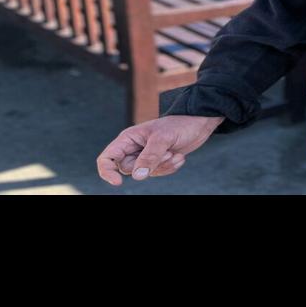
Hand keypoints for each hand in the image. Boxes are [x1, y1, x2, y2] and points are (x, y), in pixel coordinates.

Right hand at [96, 115, 223, 185]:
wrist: (198, 124)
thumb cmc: (178, 125)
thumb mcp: (163, 139)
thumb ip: (150, 157)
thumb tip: (137, 176)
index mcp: (127, 139)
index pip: (107, 158)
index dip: (107, 171)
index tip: (118, 182)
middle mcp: (133, 148)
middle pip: (128, 170)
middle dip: (150, 165)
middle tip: (167, 153)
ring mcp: (145, 156)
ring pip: (145, 173)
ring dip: (164, 166)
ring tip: (175, 152)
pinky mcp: (158, 161)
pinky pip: (159, 173)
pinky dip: (171, 167)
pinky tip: (179, 156)